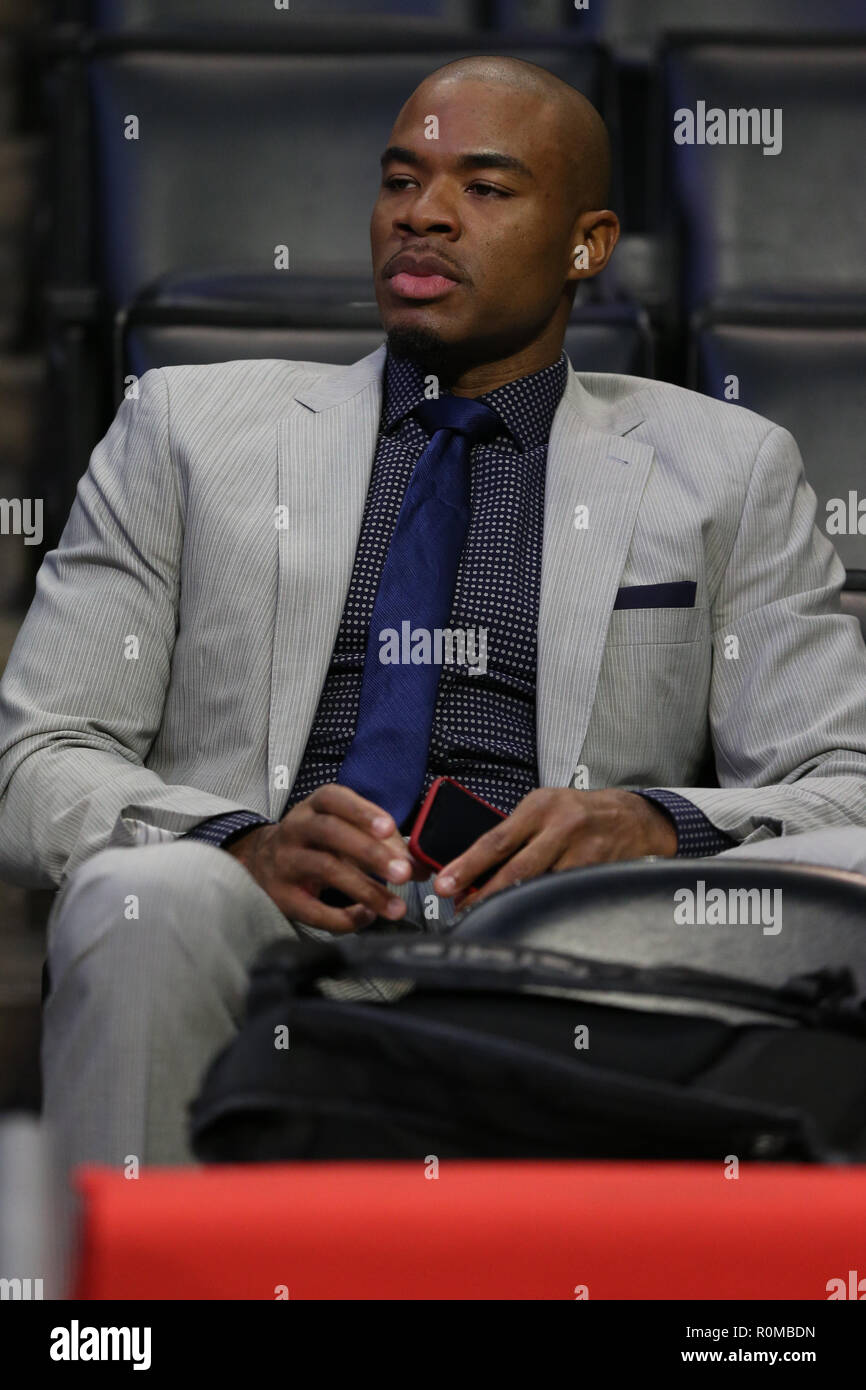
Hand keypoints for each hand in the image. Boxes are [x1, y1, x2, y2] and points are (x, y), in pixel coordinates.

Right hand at [225, 784, 425, 932]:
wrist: (261, 862)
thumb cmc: (316, 843)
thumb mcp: (344, 832)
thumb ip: (382, 844)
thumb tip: (419, 868)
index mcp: (314, 806)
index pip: (334, 799)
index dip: (362, 811)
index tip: (389, 827)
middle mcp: (296, 828)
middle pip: (331, 833)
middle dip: (370, 853)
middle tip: (403, 874)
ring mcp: (285, 860)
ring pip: (325, 869)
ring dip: (365, 889)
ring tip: (395, 906)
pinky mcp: (281, 894)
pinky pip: (313, 909)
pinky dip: (342, 917)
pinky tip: (365, 917)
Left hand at [432, 787, 676, 908]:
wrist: (633, 817)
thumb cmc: (579, 813)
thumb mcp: (545, 808)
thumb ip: (515, 832)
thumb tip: (474, 869)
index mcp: (540, 806)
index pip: (495, 840)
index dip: (467, 866)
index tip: (445, 883)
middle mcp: (562, 826)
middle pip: (515, 869)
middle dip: (483, 894)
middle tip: (461, 910)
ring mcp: (583, 851)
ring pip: (539, 886)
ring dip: (511, 904)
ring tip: (490, 915)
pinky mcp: (598, 871)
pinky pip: (562, 894)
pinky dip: (541, 906)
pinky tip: (528, 913)